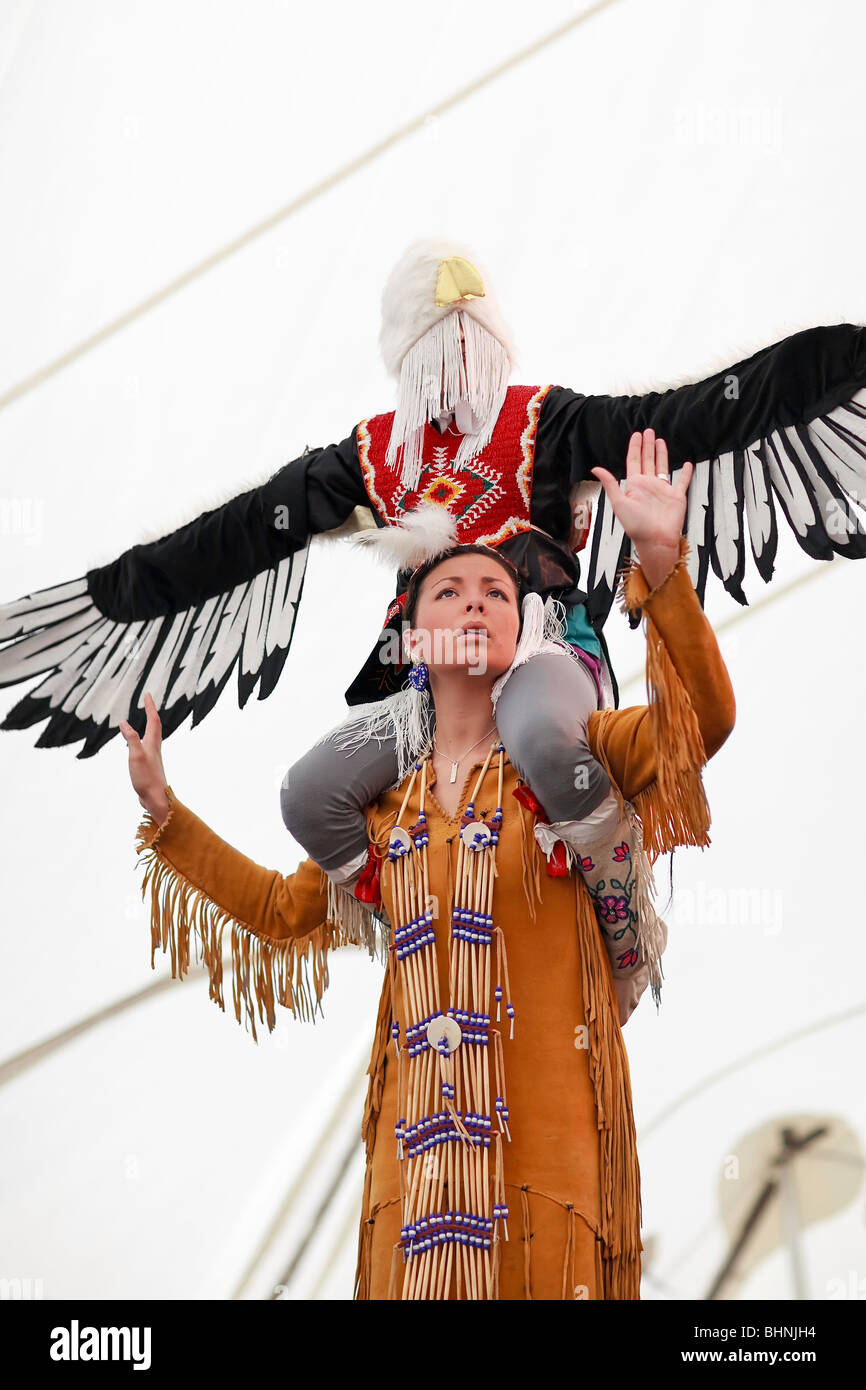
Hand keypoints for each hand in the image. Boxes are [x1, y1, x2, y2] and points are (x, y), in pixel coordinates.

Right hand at [119, 692, 169, 823]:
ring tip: (147, 718)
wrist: (156, 799)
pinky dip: (144, 739)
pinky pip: (147, 746)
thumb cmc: (147, 778)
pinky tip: (140, 745)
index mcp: (152, 743)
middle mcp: (155, 748)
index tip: (148, 694)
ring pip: (153, 736)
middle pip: (155, 726)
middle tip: (148, 702)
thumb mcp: (136, 756)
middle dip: (152, 712)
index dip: (150, 706)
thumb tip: (123, 722)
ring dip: (150, 724)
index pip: (153, 719)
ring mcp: (153, 757)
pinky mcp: (149, 766)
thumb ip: (131, 738)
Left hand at [590, 428, 692, 552]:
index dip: (635, 448)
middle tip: (648, 431)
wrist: (655, 540)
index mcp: (634, 486)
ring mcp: (663, 490)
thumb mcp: (618, 502)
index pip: (634, 462)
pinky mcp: (677, 496)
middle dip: (647, 445)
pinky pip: (682, 481)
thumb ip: (610, 484)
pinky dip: (685, 473)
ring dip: (661, 453)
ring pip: (662, 466)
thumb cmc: (636, 525)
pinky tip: (687, 463)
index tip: (636, 435)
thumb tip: (596, 468)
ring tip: (660, 440)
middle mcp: (648, 485)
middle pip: (647, 460)